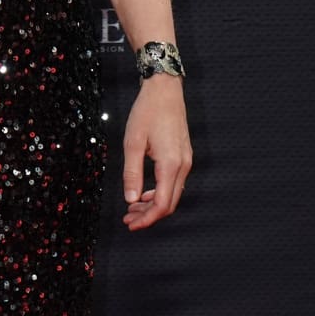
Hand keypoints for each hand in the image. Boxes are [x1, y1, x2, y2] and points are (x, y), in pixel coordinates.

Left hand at [121, 76, 190, 229]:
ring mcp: (186, 161)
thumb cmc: (147, 112)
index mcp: (171, 164)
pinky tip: (144, 193)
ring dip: (154, 205)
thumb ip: (132, 174)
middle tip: (128, 219)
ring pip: (173, 195)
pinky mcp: (184, 157)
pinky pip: (174, 183)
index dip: (147, 219)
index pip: (162, 204)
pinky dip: (160, 193)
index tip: (131, 225)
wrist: (165, 90)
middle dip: (149, 216)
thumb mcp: (132, 143)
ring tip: (132, 208)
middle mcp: (183, 166)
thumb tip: (130, 200)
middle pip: (170, 204)